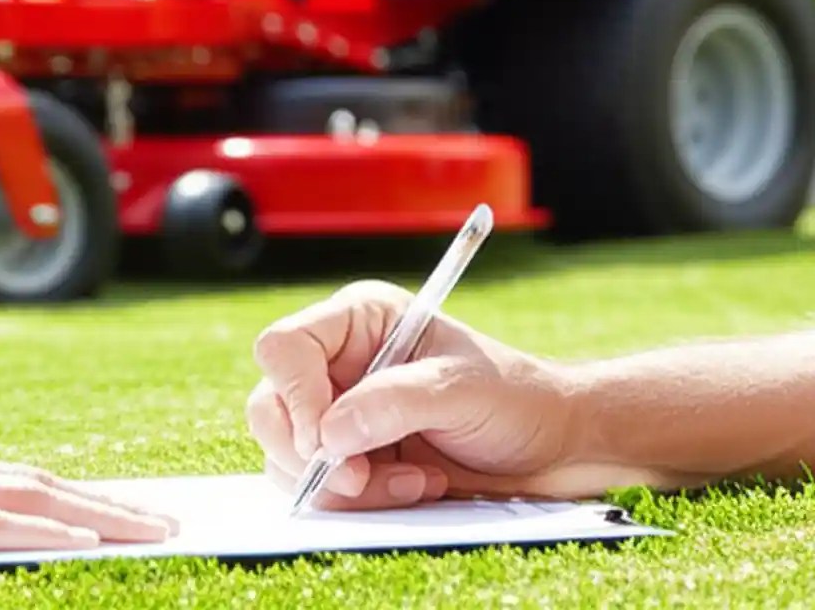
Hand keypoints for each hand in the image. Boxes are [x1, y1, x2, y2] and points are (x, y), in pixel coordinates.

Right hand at [0, 427, 176, 562]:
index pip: (15, 482)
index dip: (78, 498)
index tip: (128, 512)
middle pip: (38, 485)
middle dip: (110, 506)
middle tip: (172, 520)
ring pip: (26, 497)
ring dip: (97, 515)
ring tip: (155, 529)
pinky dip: (35, 527)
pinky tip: (78, 538)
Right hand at [246, 280, 583, 510]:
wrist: (552, 447)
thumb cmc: (517, 398)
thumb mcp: (462, 389)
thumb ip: (393, 403)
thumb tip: (329, 435)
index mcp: (360, 320)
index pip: (285, 347)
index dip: (295, 395)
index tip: (326, 440)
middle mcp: (338, 362)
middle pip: (270, 405)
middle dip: (308, 452)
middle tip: (358, 477)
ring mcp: (338, 412)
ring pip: (285, 454)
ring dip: (343, 483)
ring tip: (409, 481)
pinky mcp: (348, 457)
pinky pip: (315, 486)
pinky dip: (358, 500)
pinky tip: (411, 486)